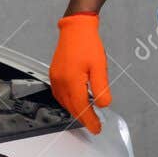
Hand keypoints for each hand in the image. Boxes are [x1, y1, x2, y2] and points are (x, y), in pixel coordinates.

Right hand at [49, 11, 112, 132]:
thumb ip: (101, 88)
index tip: (97, 128)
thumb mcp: (99, 67)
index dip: (89, 121)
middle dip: (83, 118)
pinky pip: (59, 94)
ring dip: (75, 111)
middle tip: (95, 125)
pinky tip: (76, 101)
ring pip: (64, 102)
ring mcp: (55, 78)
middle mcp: (60, 81)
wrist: (76, 28)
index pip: (81, 108)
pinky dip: (68, 102)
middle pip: (71, 108)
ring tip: (88, 115)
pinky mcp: (54, 74)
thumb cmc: (88, 44)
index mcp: (72, 81)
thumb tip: (103, 105)